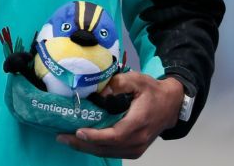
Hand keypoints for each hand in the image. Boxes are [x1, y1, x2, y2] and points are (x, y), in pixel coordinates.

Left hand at [57, 73, 182, 158]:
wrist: (171, 104)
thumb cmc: (152, 91)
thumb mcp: (137, 80)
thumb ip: (119, 83)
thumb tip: (101, 92)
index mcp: (139, 123)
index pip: (116, 136)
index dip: (96, 137)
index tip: (78, 132)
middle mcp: (139, 139)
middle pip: (108, 147)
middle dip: (83, 144)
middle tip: (61, 137)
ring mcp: (138, 147)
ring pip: (109, 152)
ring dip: (87, 148)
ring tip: (66, 140)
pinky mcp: (135, 149)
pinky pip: (114, 152)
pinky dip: (96, 149)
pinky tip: (82, 143)